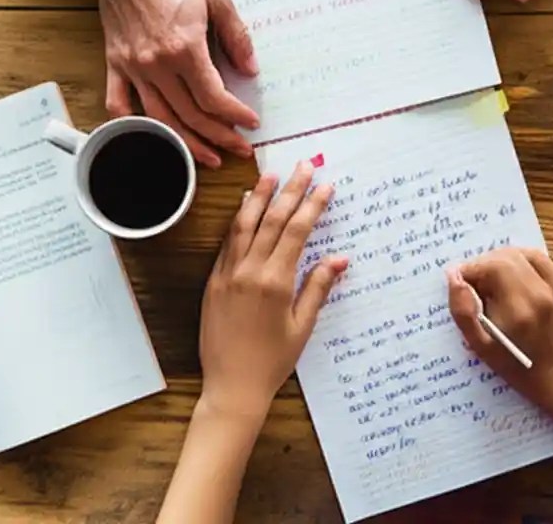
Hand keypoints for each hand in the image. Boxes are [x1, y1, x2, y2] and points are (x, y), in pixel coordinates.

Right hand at [98, 0, 260, 167]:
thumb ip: (236, 37)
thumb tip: (250, 71)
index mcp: (185, 48)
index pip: (214, 98)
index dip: (235, 117)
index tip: (251, 123)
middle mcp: (156, 64)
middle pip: (190, 116)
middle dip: (219, 137)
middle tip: (239, 149)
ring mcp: (133, 65)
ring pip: (160, 118)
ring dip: (185, 142)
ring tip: (207, 156)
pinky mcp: (115, 61)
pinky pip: (119, 103)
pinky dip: (133, 124)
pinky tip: (152, 136)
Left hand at [199, 162, 348, 418]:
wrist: (231, 386)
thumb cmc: (272, 361)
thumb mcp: (302, 327)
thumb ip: (318, 288)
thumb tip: (339, 259)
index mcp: (276, 282)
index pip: (296, 232)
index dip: (312, 205)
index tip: (326, 185)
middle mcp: (249, 271)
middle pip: (272, 220)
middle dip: (291, 190)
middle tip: (304, 165)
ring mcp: (228, 274)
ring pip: (244, 225)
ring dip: (260, 197)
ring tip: (272, 175)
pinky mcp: (213, 281)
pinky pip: (227, 242)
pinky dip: (238, 220)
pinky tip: (246, 206)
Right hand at [447, 248, 552, 406]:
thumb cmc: (516, 365)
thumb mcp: (481, 348)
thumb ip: (464, 312)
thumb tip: (454, 277)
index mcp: (518, 310)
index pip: (488, 267)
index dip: (470, 271)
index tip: (463, 287)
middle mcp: (539, 293)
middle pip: (503, 257)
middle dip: (483, 266)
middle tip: (476, 287)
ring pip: (519, 253)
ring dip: (499, 261)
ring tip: (492, 283)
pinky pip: (536, 257)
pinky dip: (519, 260)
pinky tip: (510, 275)